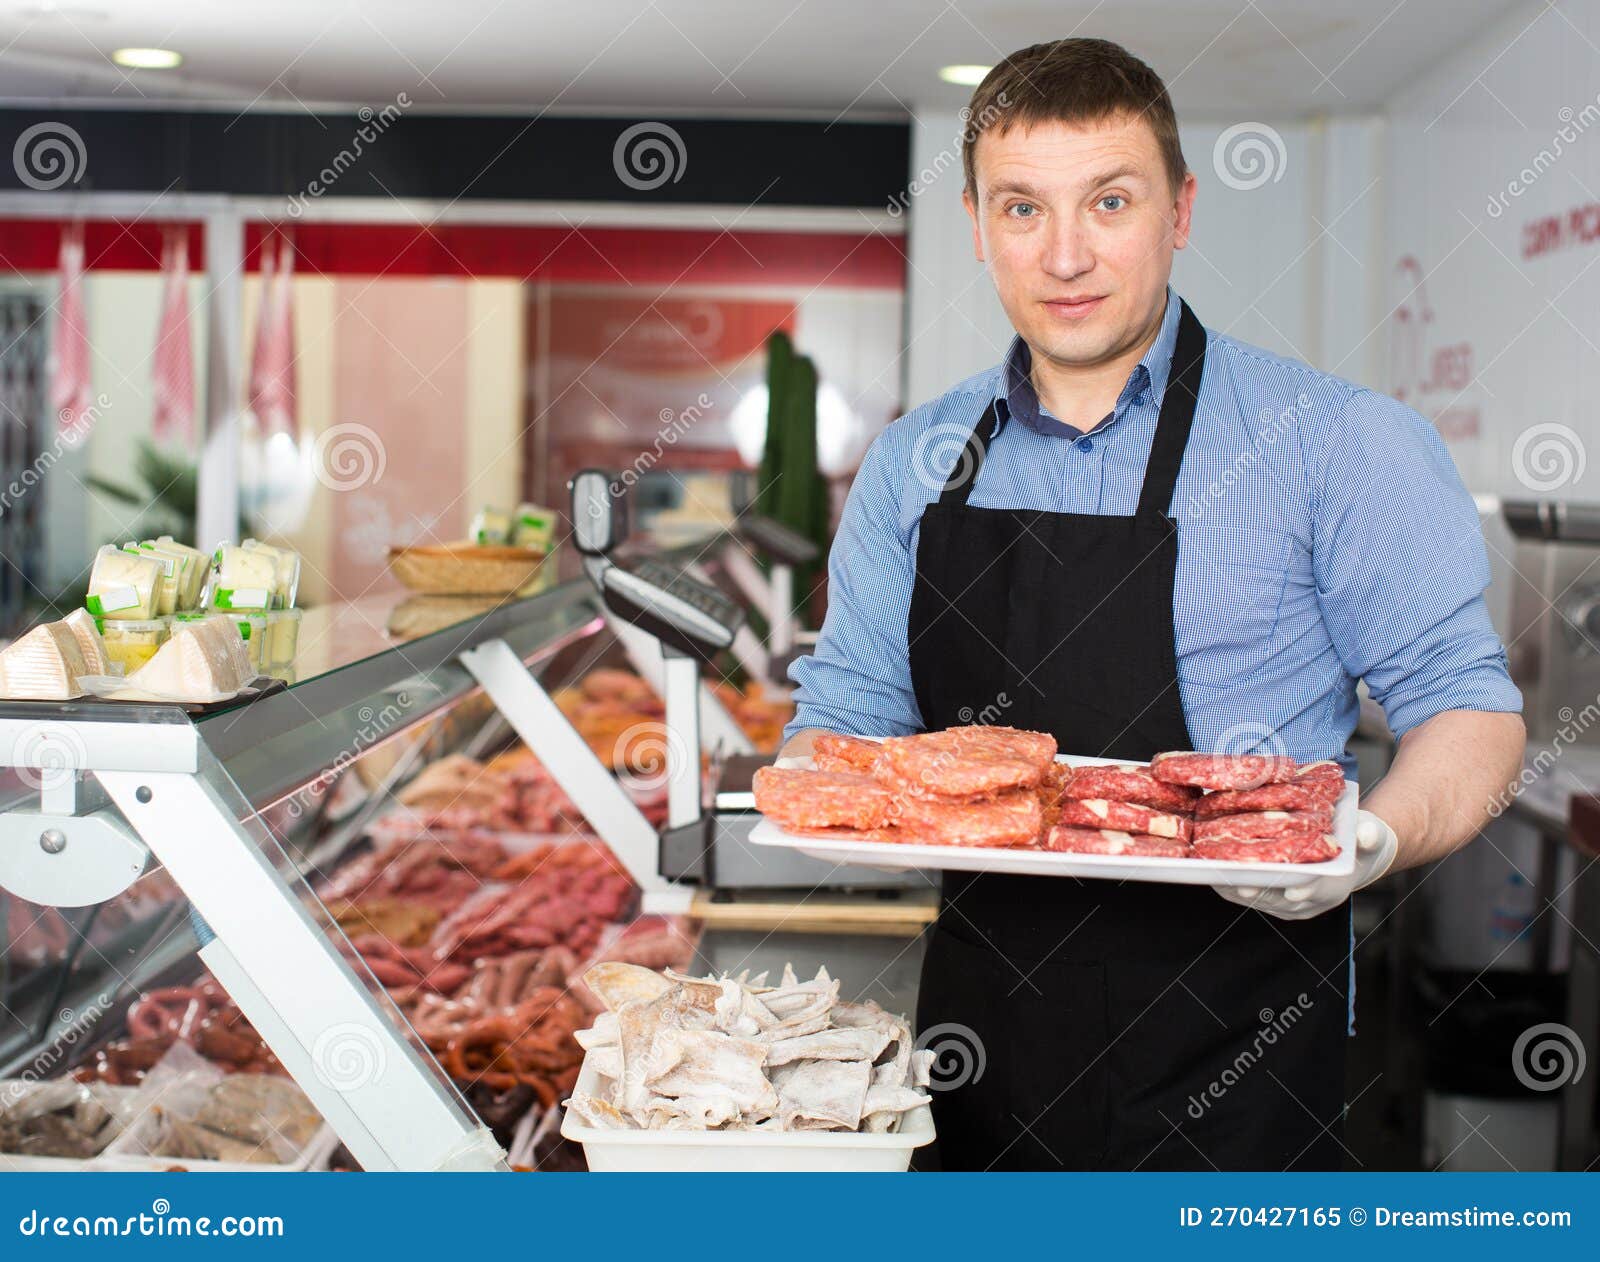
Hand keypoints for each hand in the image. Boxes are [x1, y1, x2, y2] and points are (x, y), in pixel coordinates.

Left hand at [1213, 810, 1398, 920]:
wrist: (1350, 859)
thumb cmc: (1358, 843)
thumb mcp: (1371, 835)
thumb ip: (1370, 835)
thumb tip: (1366, 834)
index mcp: (1336, 885)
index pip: (1317, 890)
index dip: (1303, 889)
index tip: (1290, 889)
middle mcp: (1311, 901)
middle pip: (1281, 898)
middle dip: (1261, 890)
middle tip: (1241, 880)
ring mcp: (1290, 905)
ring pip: (1260, 899)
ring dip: (1239, 889)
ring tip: (1220, 875)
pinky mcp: (1274, 902)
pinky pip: (1249, 897)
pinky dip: (1232, 888)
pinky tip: (1215, 875)